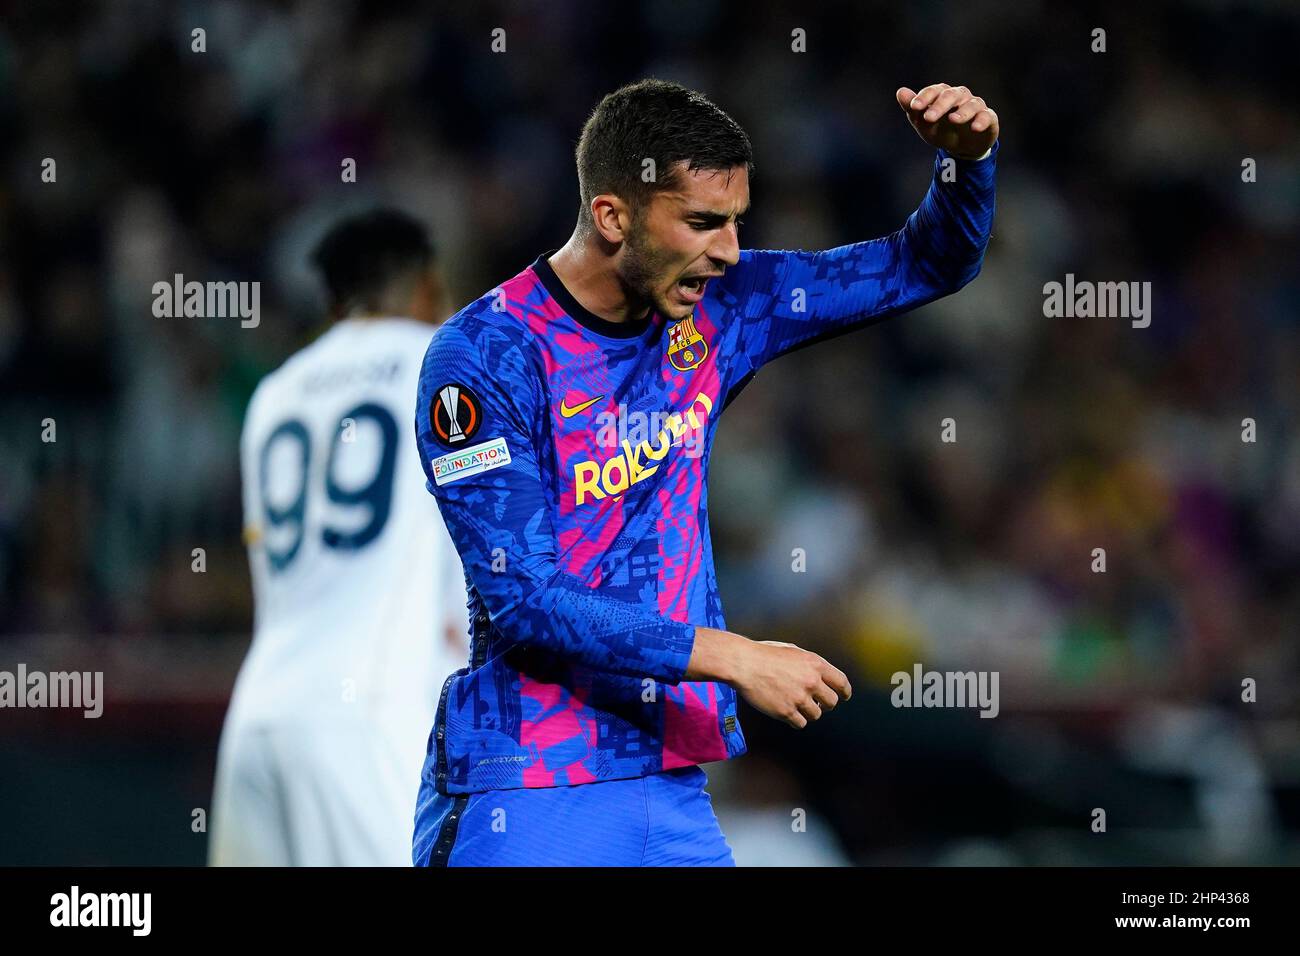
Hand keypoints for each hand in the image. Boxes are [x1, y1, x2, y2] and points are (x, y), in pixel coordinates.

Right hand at [732, 639, 852, 729]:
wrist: (743, 663)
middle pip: (832, 702)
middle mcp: (811, 681)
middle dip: (825, 704)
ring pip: (816, 715)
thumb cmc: (764, 654)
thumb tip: (822, 677)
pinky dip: (795, 720)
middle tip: (816, 704)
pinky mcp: (786, 711)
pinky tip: (786, 712)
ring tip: (794, 705)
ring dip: (808, 712)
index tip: (844, 696)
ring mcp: (799, 698)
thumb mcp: (792, 651)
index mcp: (815, 664)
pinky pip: (801, 723)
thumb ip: (810, 664)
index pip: (841, 682)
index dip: (845, 692)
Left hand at [895, 83, 998, 159]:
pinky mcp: (988, 118)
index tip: (914, 107)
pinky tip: (975, 127)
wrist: (961, 147)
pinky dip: (982, 120)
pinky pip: (987, 116)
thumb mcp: (924, 123)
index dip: (924, 97)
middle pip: (951, 95)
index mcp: (943, 95)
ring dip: (962, 112)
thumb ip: (912, 109)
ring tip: (953, 120)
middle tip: (928, 117)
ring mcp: (975, 106)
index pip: (934, 91)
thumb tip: (900, 91)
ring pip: (971, 104)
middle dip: (939, 105)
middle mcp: (960, 97)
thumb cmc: (941, 130)